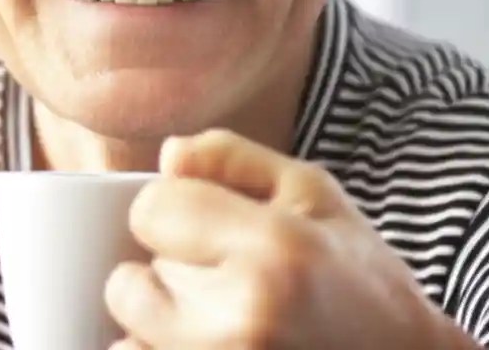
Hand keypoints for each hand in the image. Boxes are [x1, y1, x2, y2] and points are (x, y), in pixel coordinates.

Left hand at [104, 130, 481, 348]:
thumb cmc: (358, 279)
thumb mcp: (312, 194)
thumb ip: (230, 159)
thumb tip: (166, 157)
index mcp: (273, 251)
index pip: (150, 212)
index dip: (174, 213)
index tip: (210, 230)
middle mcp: (242, 319)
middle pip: (131, 281)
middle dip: (171, 277)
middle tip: (231, 288)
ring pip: (129, 336)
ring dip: (158, 330)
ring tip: (222, 325)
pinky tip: (214, 345)